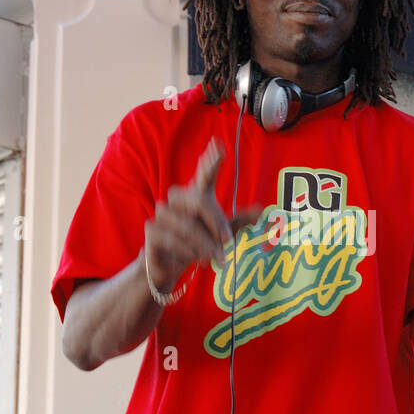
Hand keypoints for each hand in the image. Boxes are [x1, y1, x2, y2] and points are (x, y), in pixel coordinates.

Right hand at [143, 138, 260, 292]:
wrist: (169, 268)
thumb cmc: (197, 245)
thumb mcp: (221, 234)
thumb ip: (239, 220)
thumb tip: (261, 208)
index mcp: (196, 196)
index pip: (204, 175)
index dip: (210, 161)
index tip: (219, 145)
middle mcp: (177, 200)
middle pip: (198, 200)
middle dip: (215, 221)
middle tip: (228, 242)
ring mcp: (163, 213)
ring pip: (188, 225)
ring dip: (204, 244)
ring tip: (216, 258)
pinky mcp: (152, 231)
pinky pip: (173, 239)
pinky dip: (188, 250)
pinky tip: (195, 259)